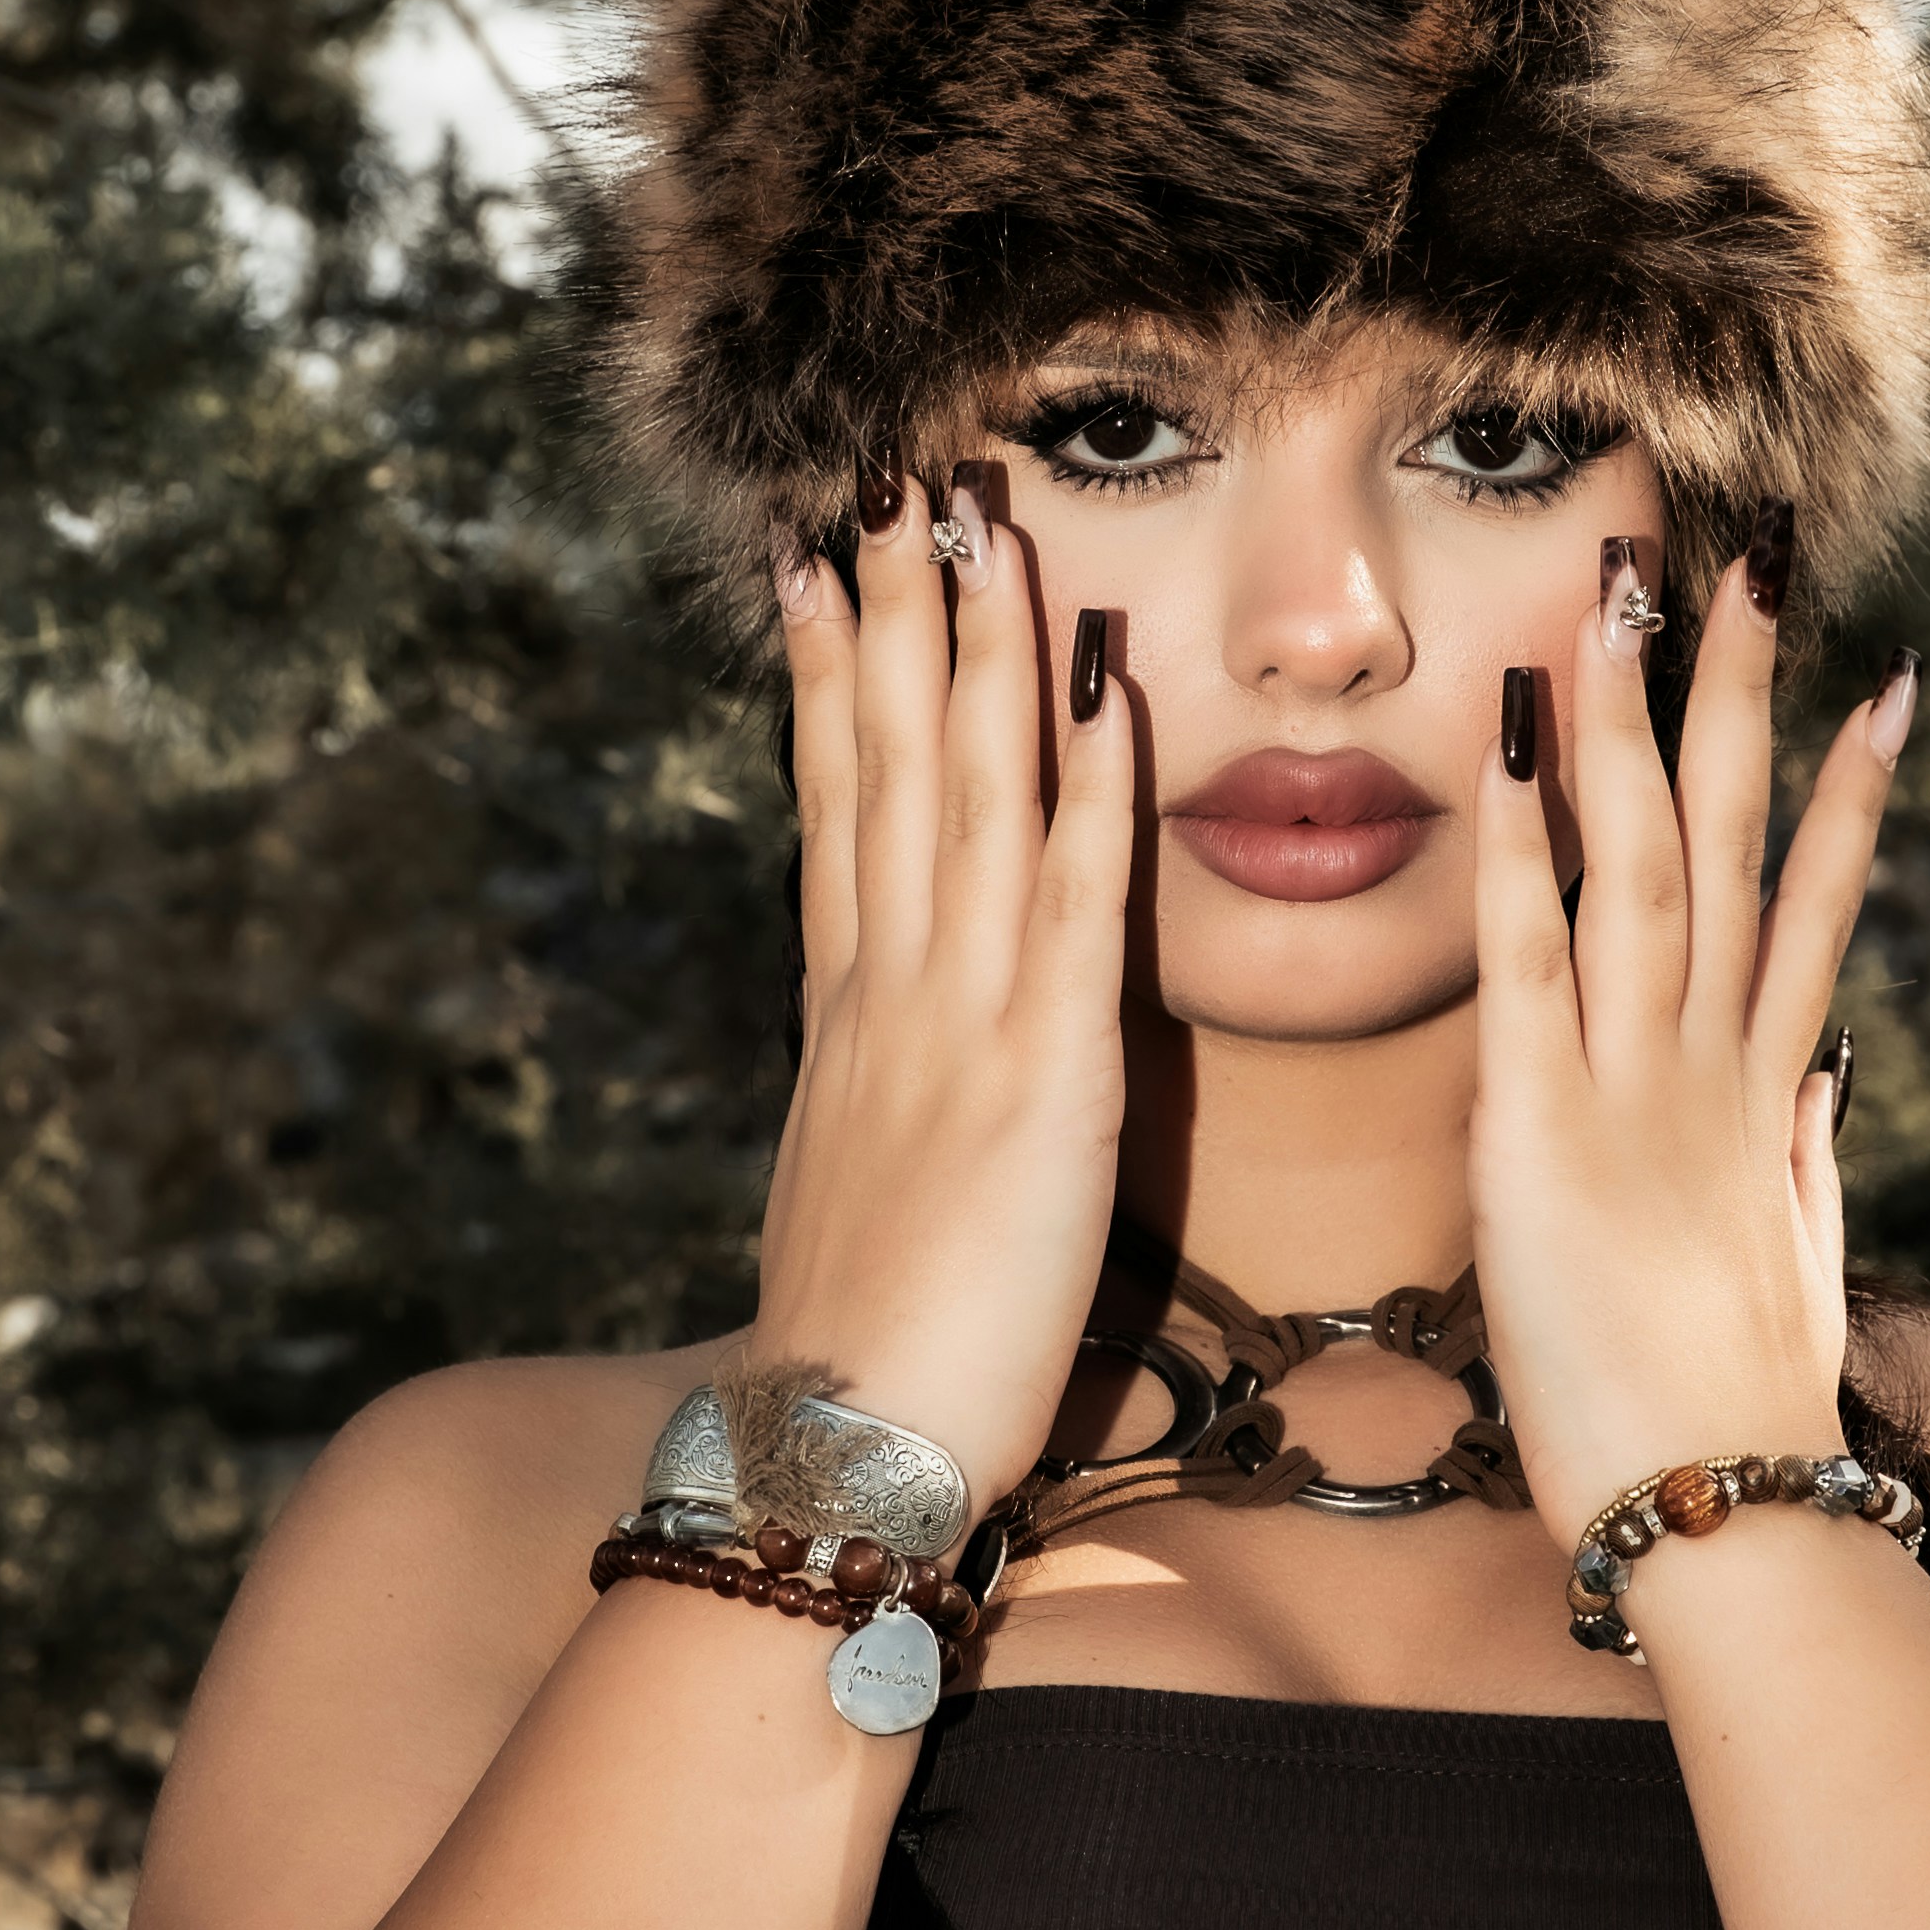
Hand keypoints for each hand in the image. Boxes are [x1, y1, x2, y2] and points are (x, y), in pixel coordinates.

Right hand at [754, 474, 1136, 1508]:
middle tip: (892, 483)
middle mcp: (893, 989)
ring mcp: (959, 1019)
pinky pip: (1073, 899)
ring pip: (969, 794)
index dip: (837, 681)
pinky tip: (1104, 688)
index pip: (844, 807)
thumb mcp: (863, 1188)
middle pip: (892, 766)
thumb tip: (878, 1059)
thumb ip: (883, 1100)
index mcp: (855, 1015)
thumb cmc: (868, 1353)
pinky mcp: (1042, 1073)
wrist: (839, 1445)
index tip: (824, 568)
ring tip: (973, 523)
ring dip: (980, 652)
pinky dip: (1089, 786)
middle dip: (896, 617)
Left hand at [1466, 538, 1917, 1540]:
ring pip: (1645, 867)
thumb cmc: (1745, 1411)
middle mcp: (1712, 1066)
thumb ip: (1807, 1155)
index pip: (1816, 906)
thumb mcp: (1799, 1263)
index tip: (1887, 679)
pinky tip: (1504, 751)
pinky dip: (1519, 851)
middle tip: (1742, 569)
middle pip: (1737, 845)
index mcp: (1762, 1096)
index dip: (1852, 790)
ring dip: (1633, 725)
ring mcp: (1636, 1089)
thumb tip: (1825, 1073)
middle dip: (1741, 699)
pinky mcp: (1543, 1132)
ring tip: (1626, 600)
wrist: (1724, 1509)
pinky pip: (1527, 963)